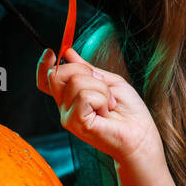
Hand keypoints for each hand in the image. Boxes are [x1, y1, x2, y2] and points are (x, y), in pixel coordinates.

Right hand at [36, 48, 162, 167]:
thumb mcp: (108, 81)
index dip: (44, 64)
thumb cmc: (129, 111)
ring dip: (101, 88)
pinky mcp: (75, 123)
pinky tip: (106, 111)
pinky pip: (84, 96)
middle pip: (57, 73)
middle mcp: (65, 107)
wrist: (141, 134)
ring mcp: (68, 116)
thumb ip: (87, 69)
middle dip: (84, 70)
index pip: (46, 79)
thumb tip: (68, 53)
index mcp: (71, 96)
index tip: (51, 52)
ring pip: (76, 81)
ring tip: (109, 104)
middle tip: (103, 86)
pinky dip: (102, 98)